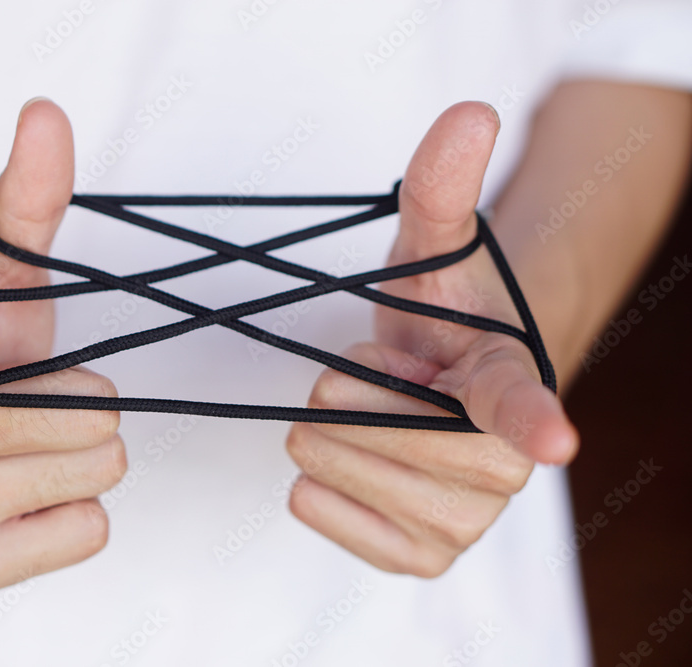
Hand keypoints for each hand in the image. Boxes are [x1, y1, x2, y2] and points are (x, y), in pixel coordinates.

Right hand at [0, 99, 125, 590]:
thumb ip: (26, 197)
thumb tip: (48, 112)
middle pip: (98, 426)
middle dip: (80, 405)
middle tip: (23, 400)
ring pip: (99, 475)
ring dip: (77, 453)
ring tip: (19, 441)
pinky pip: (90, 532)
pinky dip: (71, 509)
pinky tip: (22, 489)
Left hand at [285, 102, 578, 576]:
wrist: (431, 374)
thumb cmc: (436, 314)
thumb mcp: (429, 244)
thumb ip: (441, 185)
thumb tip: (469, 112)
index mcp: (511, 374)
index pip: (522, 399)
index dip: (532, 415)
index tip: (554, 436)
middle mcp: (504, 459)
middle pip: (406, 442)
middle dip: (354, 398)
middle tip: (360, 375)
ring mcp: (470, 516)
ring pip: (375, 487)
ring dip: (335, 442)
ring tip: (348, 412)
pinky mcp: (427, 551)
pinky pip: (363, 540)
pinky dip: (328, 500)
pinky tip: (328, 468)